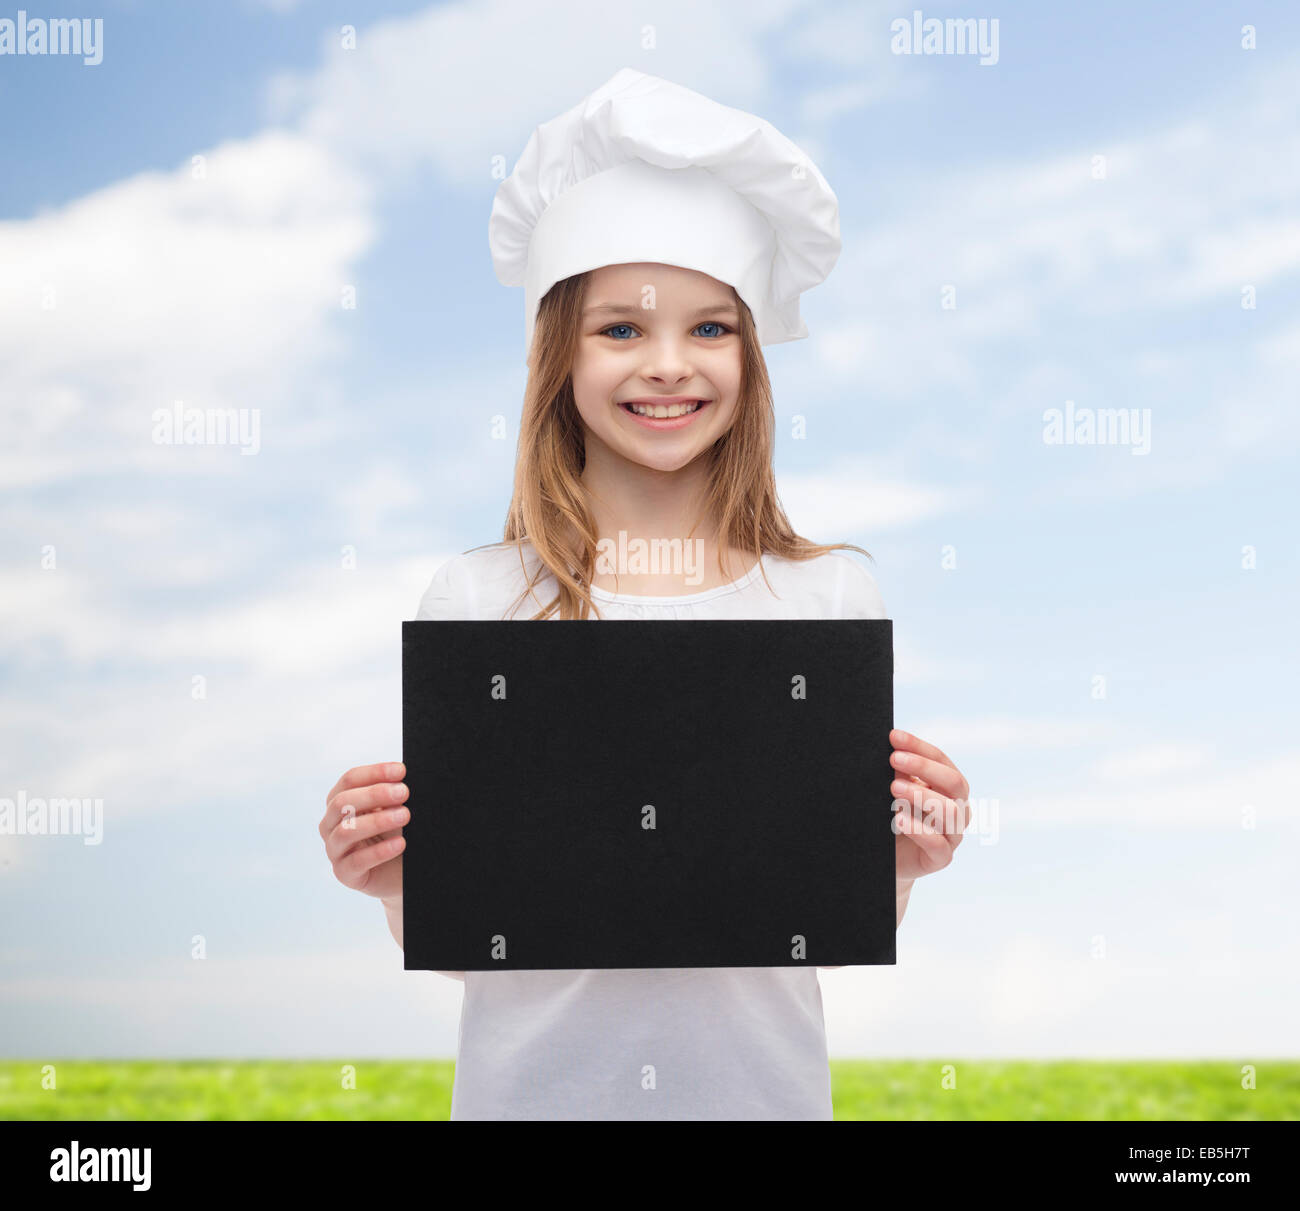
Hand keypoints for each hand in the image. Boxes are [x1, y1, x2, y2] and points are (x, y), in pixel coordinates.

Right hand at [320, 761, 409, 902]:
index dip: (375, 772)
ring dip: (377, 821)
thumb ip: (391, 794)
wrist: (401, 870)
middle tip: (404, 792)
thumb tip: (401, 780)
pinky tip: (400, 844)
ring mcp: (334, 850)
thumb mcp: (393, 809)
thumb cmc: (394, 833)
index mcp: (340, 802)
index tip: (401, 771)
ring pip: (346, 832)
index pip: (349, 780)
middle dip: (375, 794)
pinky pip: (357, 861)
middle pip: (342, 802)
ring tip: (405, 816)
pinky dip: (380, 851)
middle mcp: (330, 824)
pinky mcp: (344, 874)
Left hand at [889, 728, 969, 883]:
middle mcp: (959, 809)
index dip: (919, 747)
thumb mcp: (896, 791)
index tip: (894, 737)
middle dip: (923, 767)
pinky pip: (938, 844)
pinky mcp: (942, 858)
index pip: (941, 760)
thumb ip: (899, 772)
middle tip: (893, 759)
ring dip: (921, 796)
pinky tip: (899, 819)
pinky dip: (919, 830)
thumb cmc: (894, 816)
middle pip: (954, 782)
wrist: (887, 857)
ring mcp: (953, 835)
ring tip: (893, 788)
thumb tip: (892, 747)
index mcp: (950, 787)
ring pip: (950, 812)